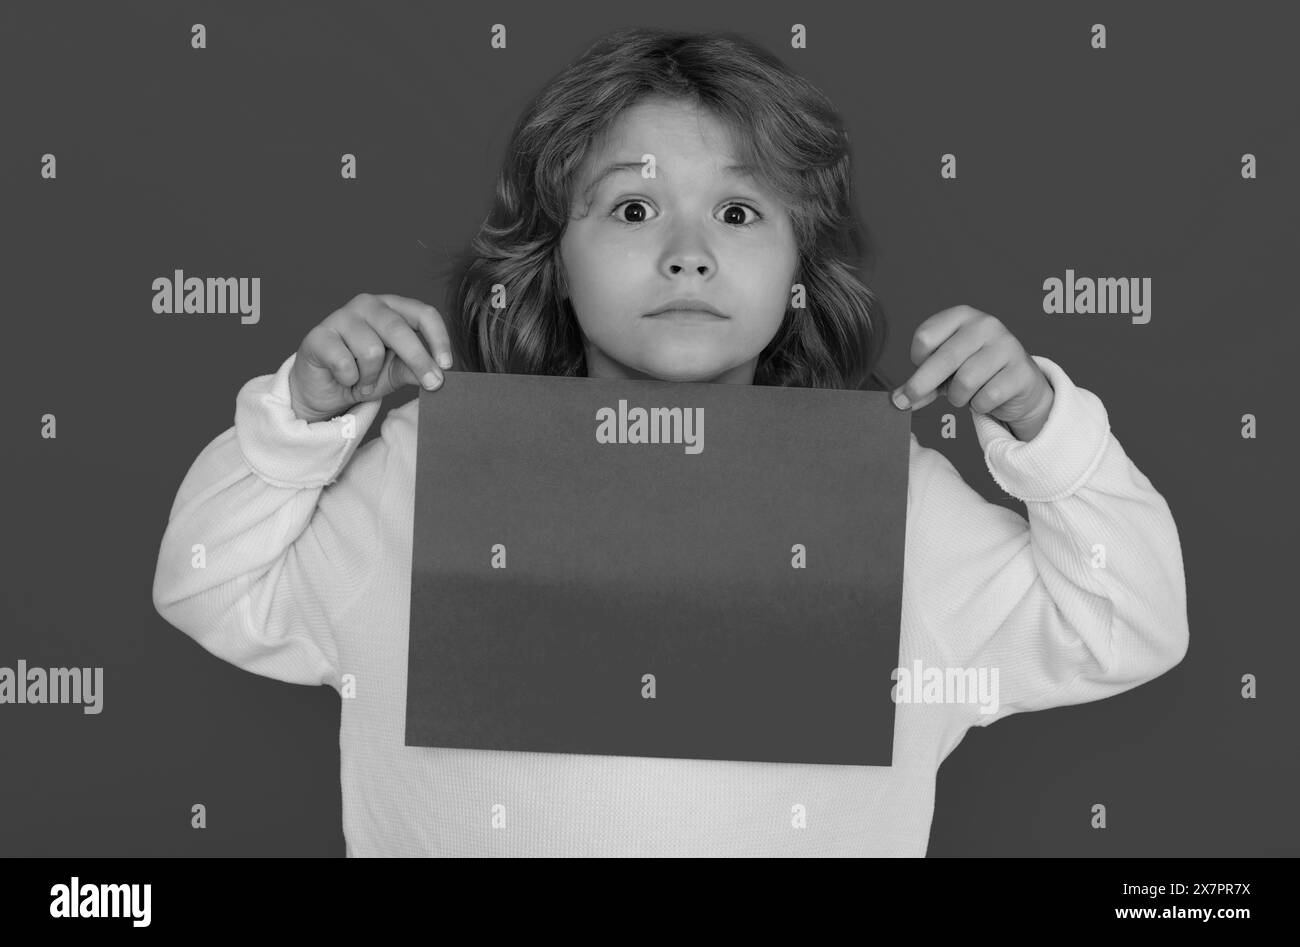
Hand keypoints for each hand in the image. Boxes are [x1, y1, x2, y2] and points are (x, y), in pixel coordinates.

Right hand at [287, 293, 453, 422]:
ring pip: (371, 350)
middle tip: (432, 385)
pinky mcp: (318, 336)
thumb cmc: (365, 374)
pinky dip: (349, 379)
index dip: (439, 338)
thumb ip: (417, 369)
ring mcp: (340, 317)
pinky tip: (344, 379)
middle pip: (399, 329)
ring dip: (371, 376)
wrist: (326, 390)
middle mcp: (368, 305)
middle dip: (418, 360)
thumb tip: (440, 376)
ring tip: (364, 382)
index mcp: (392, 308)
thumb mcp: (398, 372)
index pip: (423, 313)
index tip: (447, 366)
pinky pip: (344, 363)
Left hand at [891, 305, 1054, 439]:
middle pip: (943, 359)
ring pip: (965, 381)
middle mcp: (986, 325)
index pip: (925, 336)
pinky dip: (979, 406)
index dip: (917, 359)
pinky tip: (985, 399)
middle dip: (921, 385)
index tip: (920, 367)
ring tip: (963, 395)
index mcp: (962, 316)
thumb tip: (896, 402)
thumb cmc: (974, 373)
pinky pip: (986, 397)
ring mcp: (1007, 345)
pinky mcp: (1021, 371)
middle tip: (906, 402)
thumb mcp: (943, 373)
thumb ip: (920, 384)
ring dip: (957, 397)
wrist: (1019, 385)